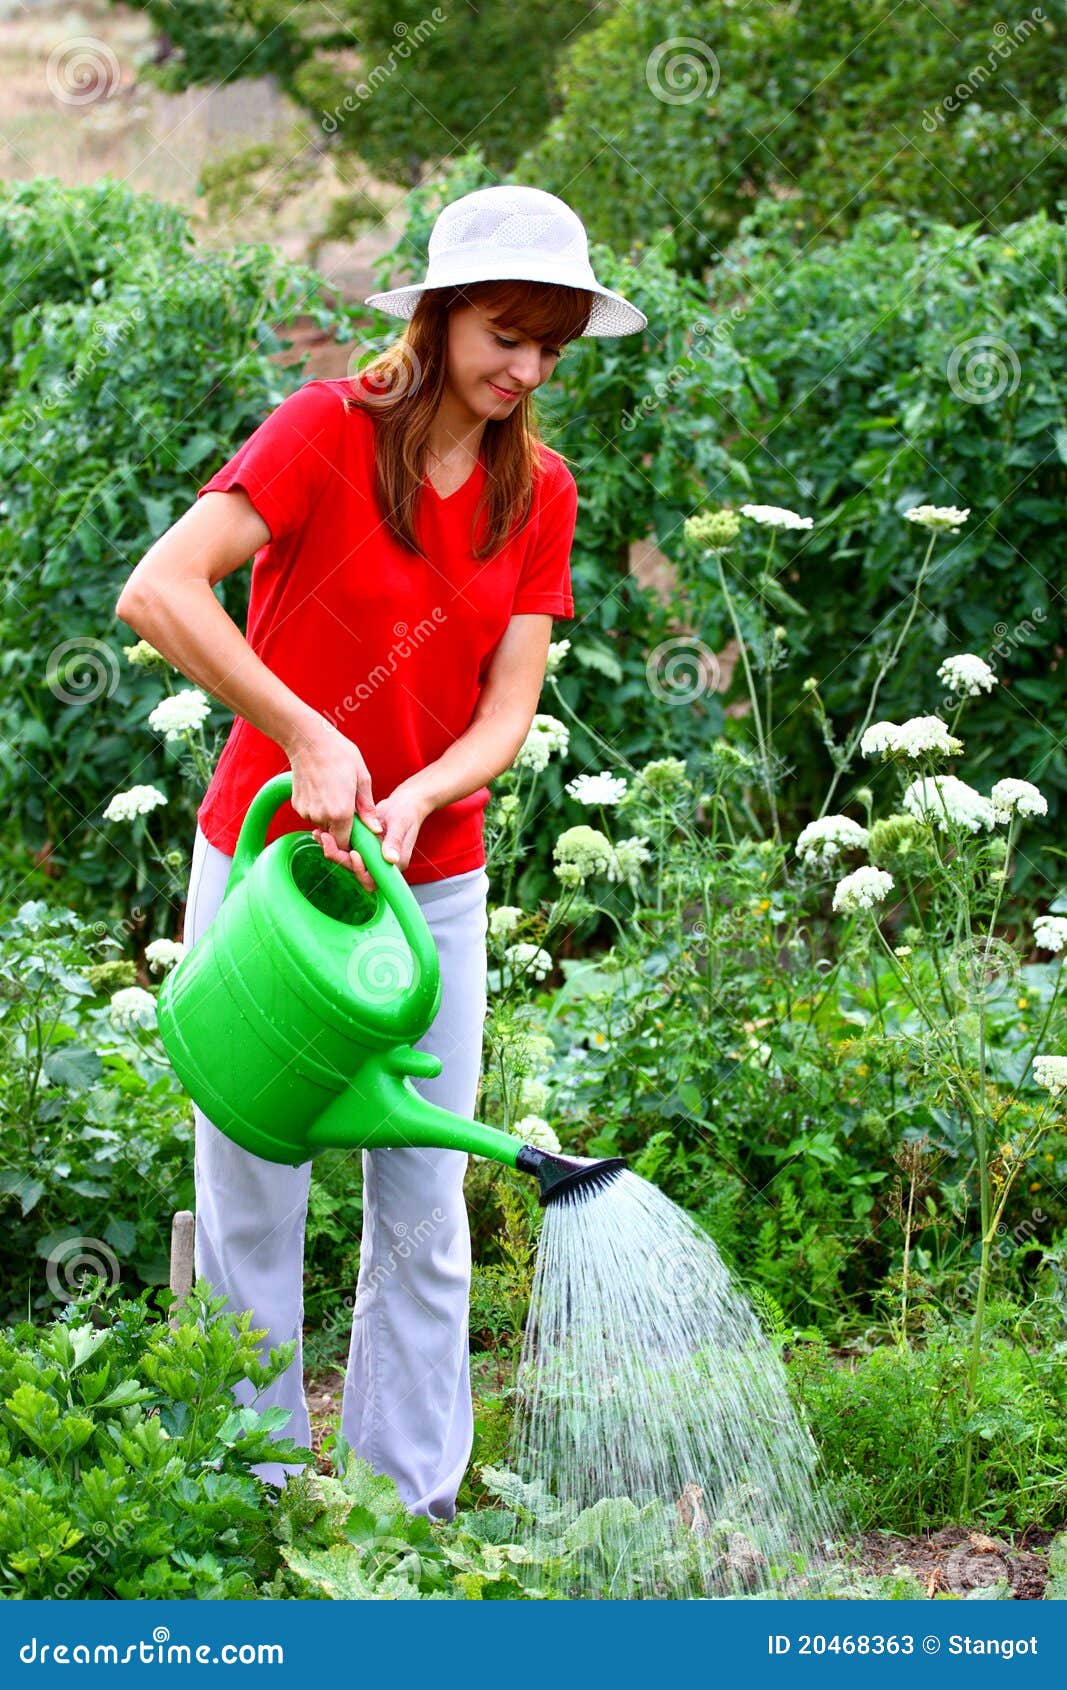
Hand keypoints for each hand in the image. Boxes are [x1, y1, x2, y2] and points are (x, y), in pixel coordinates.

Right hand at [287, 719, 382, 893]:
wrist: (309, 740)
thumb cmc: (340, 755)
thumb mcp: (362, 779)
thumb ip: (368, 809)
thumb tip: (375, 829)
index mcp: (340, 812)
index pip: (345, 844)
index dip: (352, 843)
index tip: (358, 834)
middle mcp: (321, 816)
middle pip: (334, 836)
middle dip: (342, 829)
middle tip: (349, 807)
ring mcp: (306, 811)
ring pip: (322, 825)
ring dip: (330, 818)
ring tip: (336, 793)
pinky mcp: (297, 805)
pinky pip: (312, 815)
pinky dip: (318, 809)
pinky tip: (323, 790)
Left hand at [316, 780, 432, 877]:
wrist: (404, 804)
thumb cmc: (406, 813)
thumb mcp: (400, 824)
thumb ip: (394, 841)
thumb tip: (391, 859)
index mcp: (393, 863)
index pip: (373, 878)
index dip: (360, 870)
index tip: (354, 853)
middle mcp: (380, 864)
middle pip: (355, 870)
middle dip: (339, 857)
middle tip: (327, 840)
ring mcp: (370, 857)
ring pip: (347, 861)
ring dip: (333, 850)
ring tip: (321, 835)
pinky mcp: (362, 849)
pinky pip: (346, 850)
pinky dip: (334, 843)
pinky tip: (323, 833)